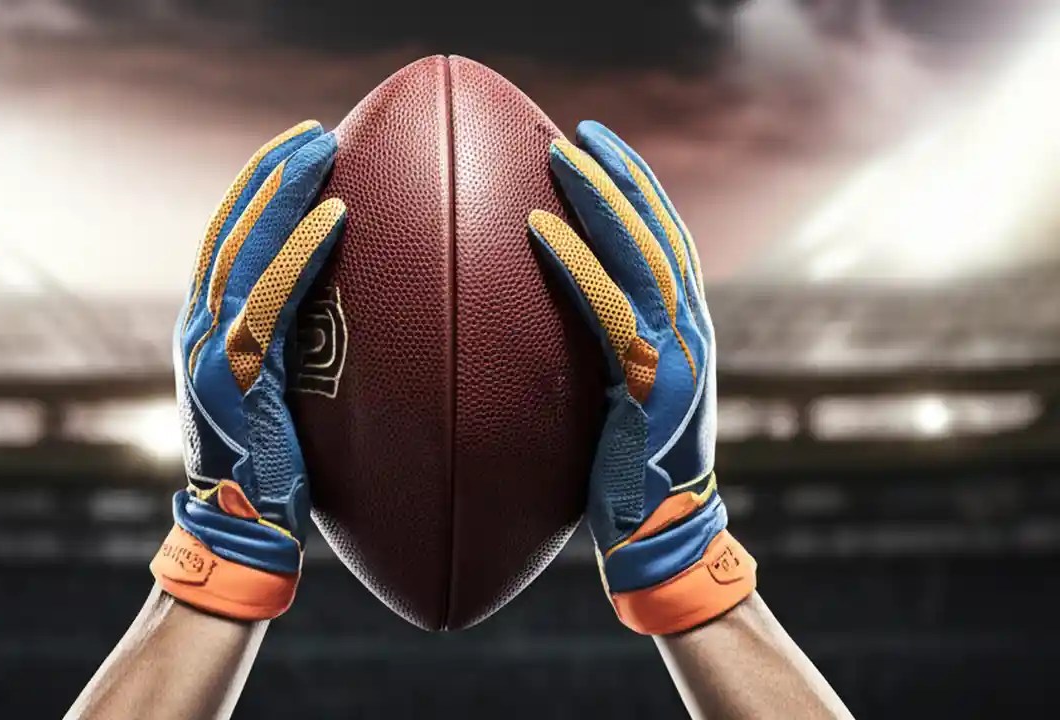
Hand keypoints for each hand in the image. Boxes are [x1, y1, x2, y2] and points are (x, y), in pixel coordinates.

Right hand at [150, 121, 345, 620]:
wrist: (236, 529)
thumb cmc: (268, 470)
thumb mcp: (273, 398)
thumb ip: (288, 354)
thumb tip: (344, 327)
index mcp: (203, 330)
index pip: (224, 244)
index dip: (253, 194)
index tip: (291, 155)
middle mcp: (197, 327)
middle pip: (229, 230)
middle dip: (267, 175)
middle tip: (310, 133)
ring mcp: (210, 346)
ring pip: (242, 248)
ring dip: (282, 192)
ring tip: (322, 148)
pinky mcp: (235, 370)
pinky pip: (272, 296)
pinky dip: (302, 251)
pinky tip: (337, 216)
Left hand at [527, 121, 754, 634]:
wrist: (659, 533)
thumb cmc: (626, 470)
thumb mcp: (619, 398)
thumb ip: (604, 352)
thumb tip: (546, 323)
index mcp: (687, 330)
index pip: (666, 242)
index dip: (639, 191)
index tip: (603, 150)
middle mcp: (692, 330)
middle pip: (660, 232)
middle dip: (624, 175)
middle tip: (583, 131)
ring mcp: (679, 353)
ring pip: (643, 254)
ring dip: (602, 198)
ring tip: (562, 155)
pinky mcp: (654, 381)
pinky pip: (608, 307)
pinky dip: (575, 263)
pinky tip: (536, 228)